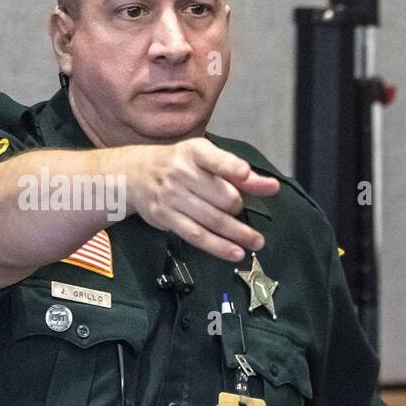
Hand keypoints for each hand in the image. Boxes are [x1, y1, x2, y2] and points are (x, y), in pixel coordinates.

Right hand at [127, 138, 279, 260]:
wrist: (134, 173)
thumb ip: (242, 176)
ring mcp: (172, 196)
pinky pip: (197, 235)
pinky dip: (219, 246)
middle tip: (241, 210)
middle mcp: (181, 172)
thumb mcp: (207, 160)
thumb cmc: (179, 165)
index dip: (231, 167)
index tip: (245, 173)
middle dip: (238, 207)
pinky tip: (235, 252)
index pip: (215, 159)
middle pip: (222, 197)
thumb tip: (272, 187)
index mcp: (194, 152)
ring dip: (238, 233)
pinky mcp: (166, 217)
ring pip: (213, 219)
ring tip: (256, 242)